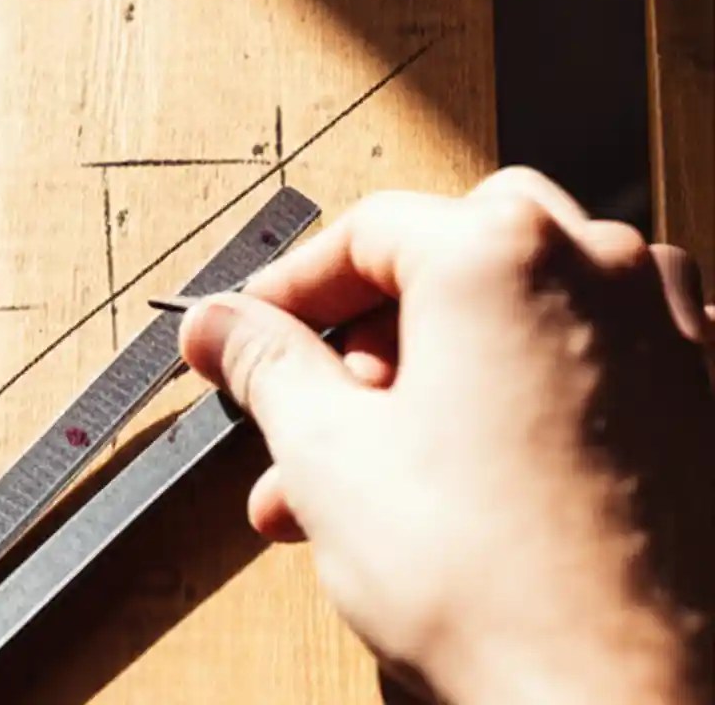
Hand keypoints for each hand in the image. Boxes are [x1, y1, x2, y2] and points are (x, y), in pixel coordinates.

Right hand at [179, 168, 713, 704]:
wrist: (626, 703)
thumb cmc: (496, 586)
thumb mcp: (329, 456)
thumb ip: (266, 365)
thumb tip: (221, 326)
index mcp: (504, 253)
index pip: (368, 232)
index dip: (290, 290)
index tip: (249, 335)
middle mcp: (599, 268)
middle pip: (443, 267)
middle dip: (361, 340)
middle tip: (313, 405)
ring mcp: (663, 333)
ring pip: (506, 323)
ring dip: (422, 382)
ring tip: (360, 476)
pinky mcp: (694, 400)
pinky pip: (574, 367)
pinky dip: (505, 399)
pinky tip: (461, 472)